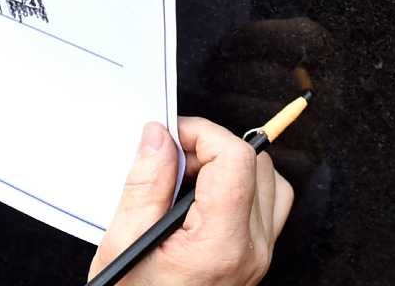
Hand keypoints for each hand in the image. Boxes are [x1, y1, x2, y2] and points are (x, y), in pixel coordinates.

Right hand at [89, 118, 292, 285]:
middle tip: (173, 160)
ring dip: (233, 168)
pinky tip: (204, 201)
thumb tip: (159, 137)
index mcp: (220, 245)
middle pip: (257, 164)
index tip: (172, 136)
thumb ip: (146, 183)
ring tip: (189, 182)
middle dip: (214, 148)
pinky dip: (242, 191)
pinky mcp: (256, 261)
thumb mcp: (124, 243)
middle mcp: (250, 251)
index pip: (236, 158)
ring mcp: (258, 258)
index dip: (203, 134)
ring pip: (270, 184)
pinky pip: (267, 209)